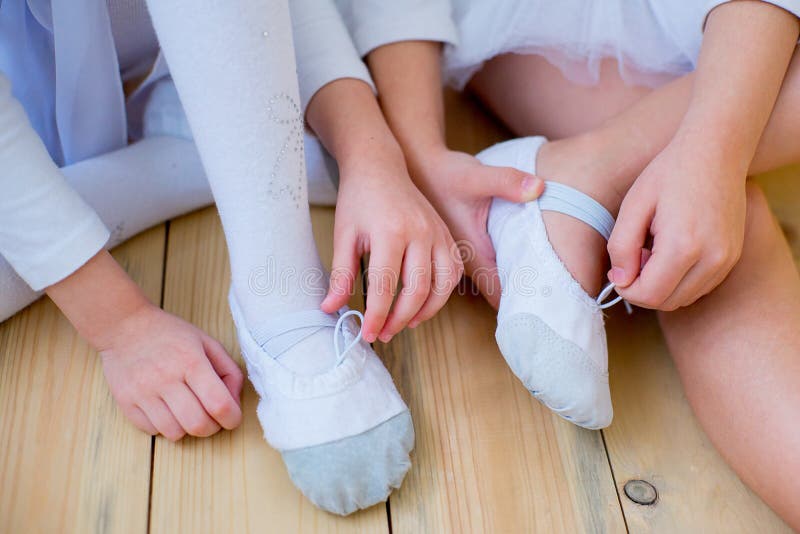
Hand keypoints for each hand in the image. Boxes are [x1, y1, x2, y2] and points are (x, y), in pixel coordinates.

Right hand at [98, 303, 243, 440]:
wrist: (124, 327)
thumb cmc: (171, 335)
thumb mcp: (207, 343)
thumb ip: (229, 372)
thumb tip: (235, 403)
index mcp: (192, 361)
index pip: (219, 404)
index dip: (232, 419)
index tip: (232, 418)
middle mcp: (166, 378)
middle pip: (198, 425)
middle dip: (212, 427)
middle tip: (210, 417)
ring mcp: (143, 392)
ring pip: (175, 433)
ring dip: (187, 428)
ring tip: (186, 411)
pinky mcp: (126, 402)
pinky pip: (152, 431)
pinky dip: (164, 426)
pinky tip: (165, 409)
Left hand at [320, 143, 462, 342]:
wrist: (380, 167)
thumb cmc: (359, 200)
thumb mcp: (344, 236)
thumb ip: (340, 275)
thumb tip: (331, 308)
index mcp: (390, 232)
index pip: (385, 286)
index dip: (377, 316)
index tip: (368, 334)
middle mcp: (420, 233)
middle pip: (417, 290)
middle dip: (399, 319)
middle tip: (383, 334)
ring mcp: (437, 233)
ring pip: (442, 285)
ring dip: (426, 312)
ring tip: (405, 324)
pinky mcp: (446, 234)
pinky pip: (453, 272)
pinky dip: (443, 293)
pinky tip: (425, 303)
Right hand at [408, 148, 543, 308]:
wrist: (419, 170)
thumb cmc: (445, 175)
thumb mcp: (476, 177)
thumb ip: (507, 182)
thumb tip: (539, 187)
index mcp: (474, 254)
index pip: (500, 294)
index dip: (523, 306)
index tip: (552, 308)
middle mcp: (470, 263)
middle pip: (500, 295)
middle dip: (526, 302)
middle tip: (562, 304)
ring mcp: (467, 258)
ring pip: (495, 285)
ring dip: (518, 287)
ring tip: (552, 291)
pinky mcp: (468, 250)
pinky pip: (491, 270)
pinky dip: (509, 271)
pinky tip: (531, 266)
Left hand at [607, 134, 746, 310]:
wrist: (716, 150)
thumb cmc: (669, 173)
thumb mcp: (634, 205)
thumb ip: (621, 246)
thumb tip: (619, 281)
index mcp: (683, 246)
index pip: (648, 295)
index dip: (626, 289)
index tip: (618, 270)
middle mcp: (712, 258)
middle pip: (666, 302)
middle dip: (642, 289)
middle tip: (635, 256)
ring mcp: (727, 259)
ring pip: (684, 298)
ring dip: (661, 286)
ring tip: (653, 251)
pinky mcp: (733, 256)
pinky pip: (700, 286)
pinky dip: (680, 280)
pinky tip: (672, 251)